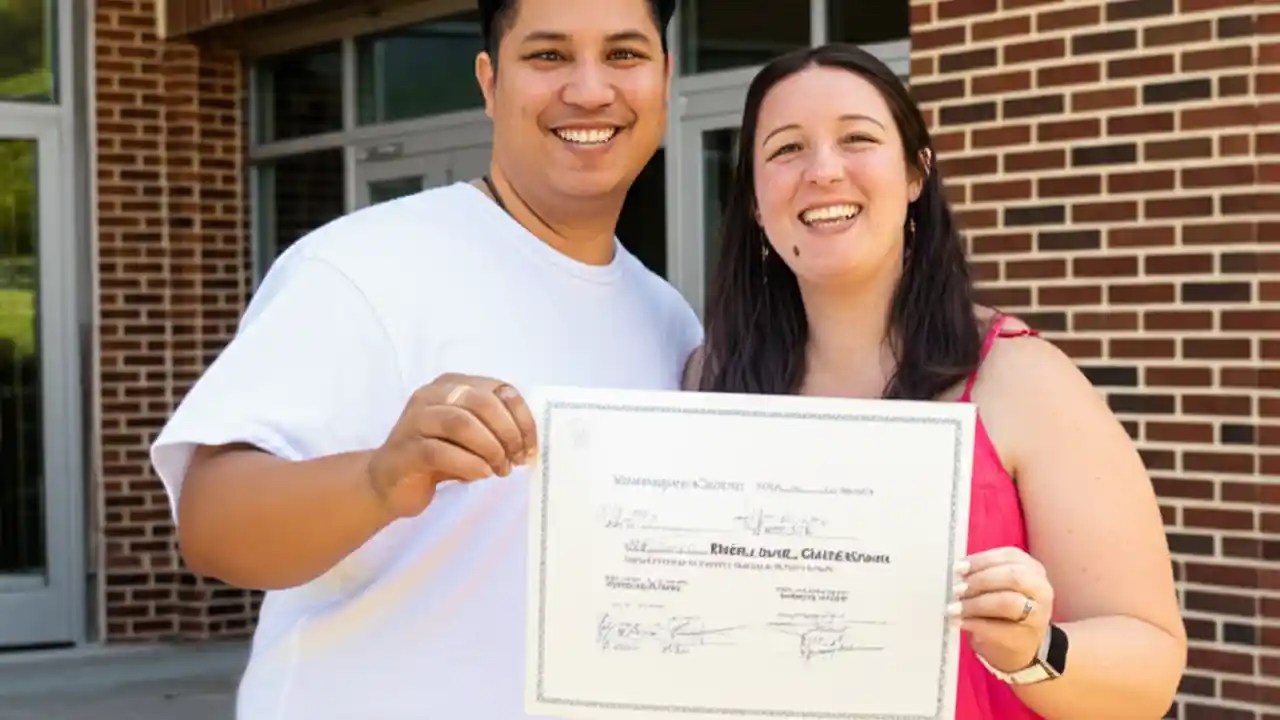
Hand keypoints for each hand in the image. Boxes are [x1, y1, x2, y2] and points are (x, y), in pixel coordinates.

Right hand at [365, 373, 536, 518]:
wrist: (390, 483)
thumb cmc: (438, 457)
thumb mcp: (472, 438)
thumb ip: (495, 429)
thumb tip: (527, 441)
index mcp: (453, 384)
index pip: (499, 389)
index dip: (521, 417)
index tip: (530, 445)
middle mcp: (431, 394)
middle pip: (481, 402)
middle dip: (506, 432)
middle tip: (515, 459)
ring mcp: (415, 419)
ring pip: (460, 422)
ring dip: (489, 448)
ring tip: (499, 469)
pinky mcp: (406, 449)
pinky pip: (441, 451)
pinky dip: (469, 464)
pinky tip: (481, 474)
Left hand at [949, 547, 1054, 673]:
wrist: (1021, 647)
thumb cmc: (1005, 610)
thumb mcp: (1000, 585)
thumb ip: (984, 574)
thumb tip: (956, 571)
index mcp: (1032, 569)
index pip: (1010, 556)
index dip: (982, 560)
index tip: (958, 567)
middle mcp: (1041, 590)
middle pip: (1012, 577)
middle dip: (981, 580)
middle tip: (956, 589)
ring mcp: (1037, 616)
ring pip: (1007, 602)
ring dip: (976, 603)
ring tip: (954, 608)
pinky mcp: (1025, 639)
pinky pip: (998, 629)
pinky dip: (975, 624)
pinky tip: (959, 622)